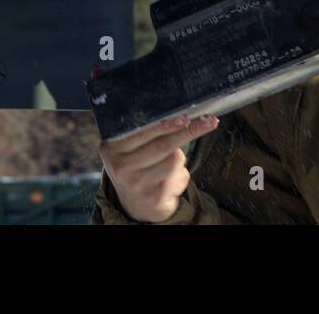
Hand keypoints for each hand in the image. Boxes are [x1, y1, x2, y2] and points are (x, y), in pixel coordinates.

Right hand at [99, 114, 219, 222]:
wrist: (135, 203)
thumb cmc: (136, 165)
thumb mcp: (130, 148)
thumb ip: (145, 131)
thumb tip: (180, 115)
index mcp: (111, 148)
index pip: (143, 131)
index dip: (167, 123)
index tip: (185, 117)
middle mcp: (120, 167)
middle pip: (163, 144)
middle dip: (188, 131)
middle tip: (208, 121)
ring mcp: (136, 184)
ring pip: (174, 159)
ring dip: (180, 158)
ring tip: (168, 163)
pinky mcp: (154, 198)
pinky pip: (179, 176)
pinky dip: (181, 174)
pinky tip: (170, 180)